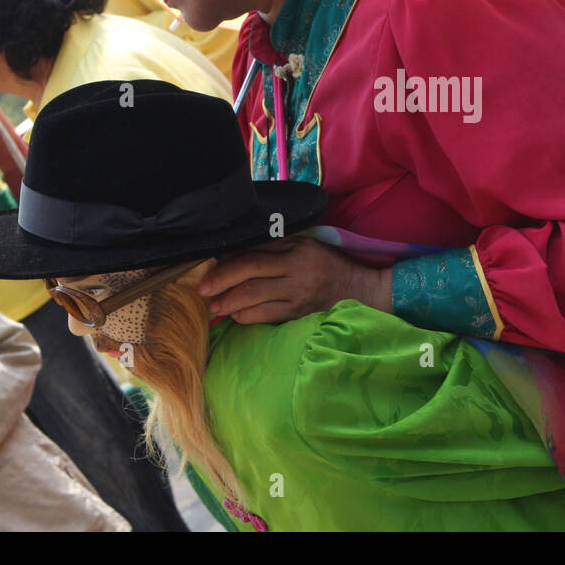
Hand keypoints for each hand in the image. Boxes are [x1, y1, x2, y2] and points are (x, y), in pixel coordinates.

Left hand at [198, 236, 392, 324]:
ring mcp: (299, 299)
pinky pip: (267, 318)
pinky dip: (248, 317)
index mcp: (297, 253)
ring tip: (215, 308)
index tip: (208, 274)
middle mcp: (298, 276)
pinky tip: (237, 316)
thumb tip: (233, 255)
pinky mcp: (300, 317)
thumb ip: (273, 248)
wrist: (360, 290)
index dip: (227, 268)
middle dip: (222, 288)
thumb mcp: (304, 245)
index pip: (254, 259)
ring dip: (231, 306)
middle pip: (251, 282)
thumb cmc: (327, 264)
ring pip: (256, 304)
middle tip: (203, 293)